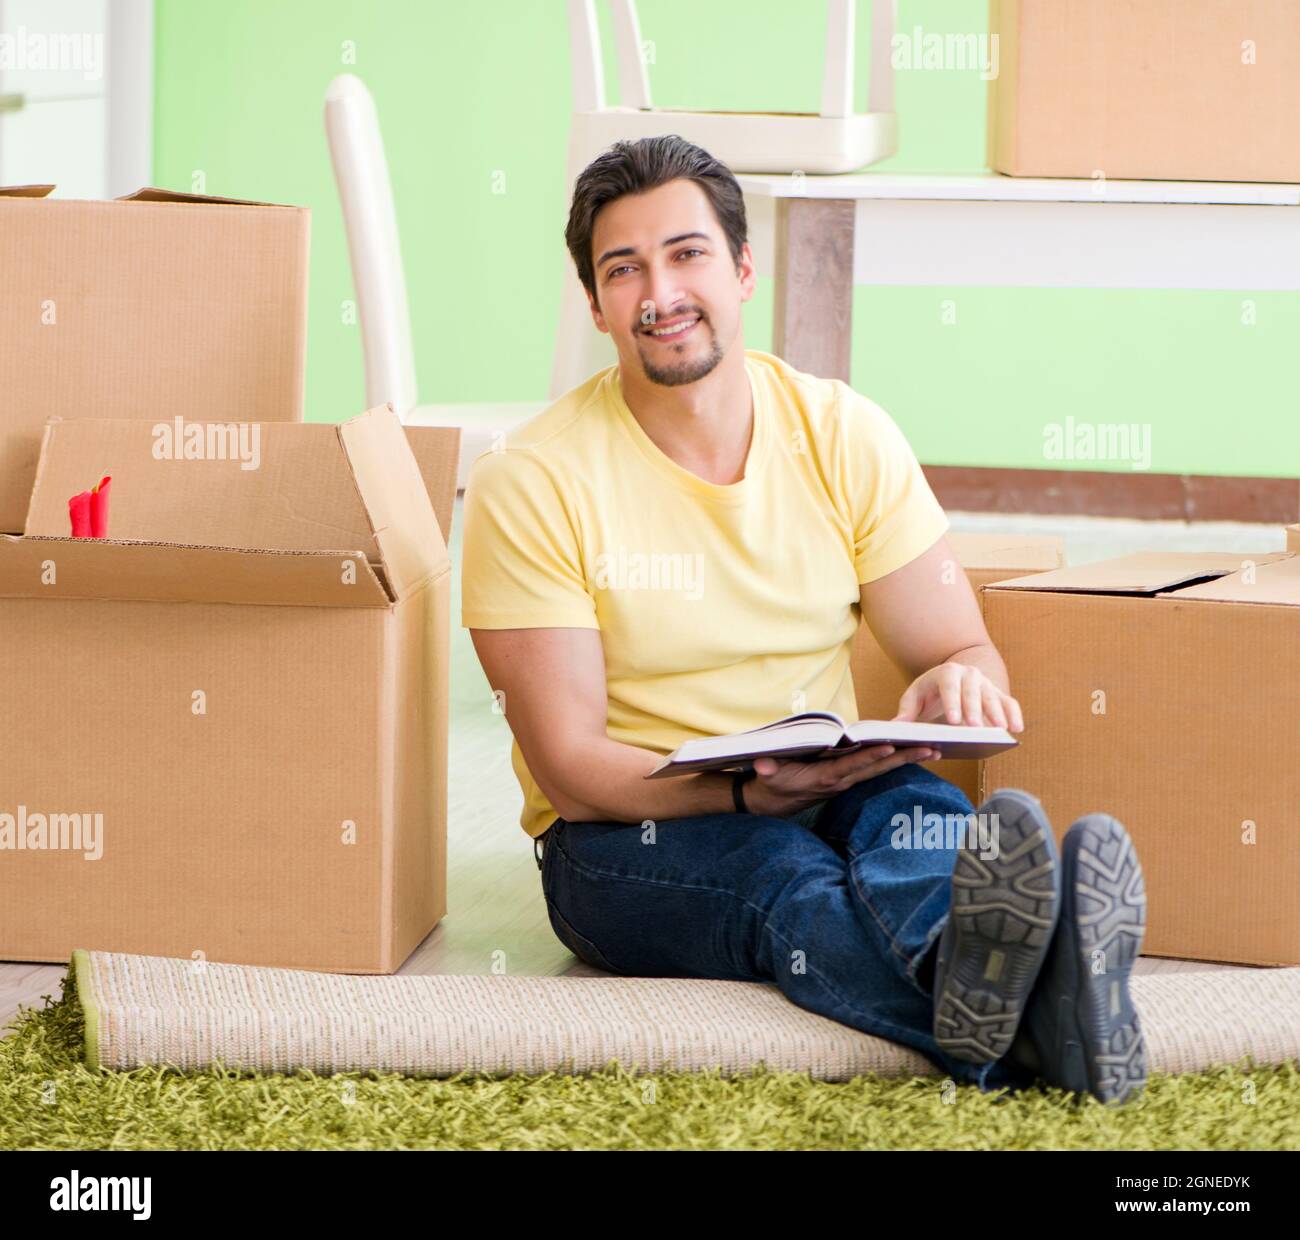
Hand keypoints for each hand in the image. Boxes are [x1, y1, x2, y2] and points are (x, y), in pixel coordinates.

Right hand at [743, 744, 939, 817]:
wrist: (772, 804)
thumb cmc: (771, 784)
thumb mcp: (766, 776)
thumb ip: (767, 769)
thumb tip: (761, 764)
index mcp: (824, 777)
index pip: (852, 765)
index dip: (871, 757)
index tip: (891, 747)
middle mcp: (840, 780)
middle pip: (877, 768)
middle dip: (904, 758)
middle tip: (931, 748)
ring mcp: (846, 781)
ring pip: (881, 769)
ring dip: (906, 760)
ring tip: (933, 750)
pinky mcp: (847, 779)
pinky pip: (875, 770)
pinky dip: (894, 762)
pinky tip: (912, 755)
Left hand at [893, 661, 1023, 730]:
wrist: (951, 679)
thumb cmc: (929, 692)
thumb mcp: (914, 697)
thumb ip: (906, 711)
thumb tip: (896, 725)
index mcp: (946, 672)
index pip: (949, 686)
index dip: (952, 702)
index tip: (953, 721)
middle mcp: (968, 674)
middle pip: (972, 691)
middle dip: (974, 710)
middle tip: (975, 728)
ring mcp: (985, 683)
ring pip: (993, 696)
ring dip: (997, 713)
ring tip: (1000, 731)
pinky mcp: (998, 693)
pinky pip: (1009, 702)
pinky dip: (1014, 714)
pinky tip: (1016, 729)